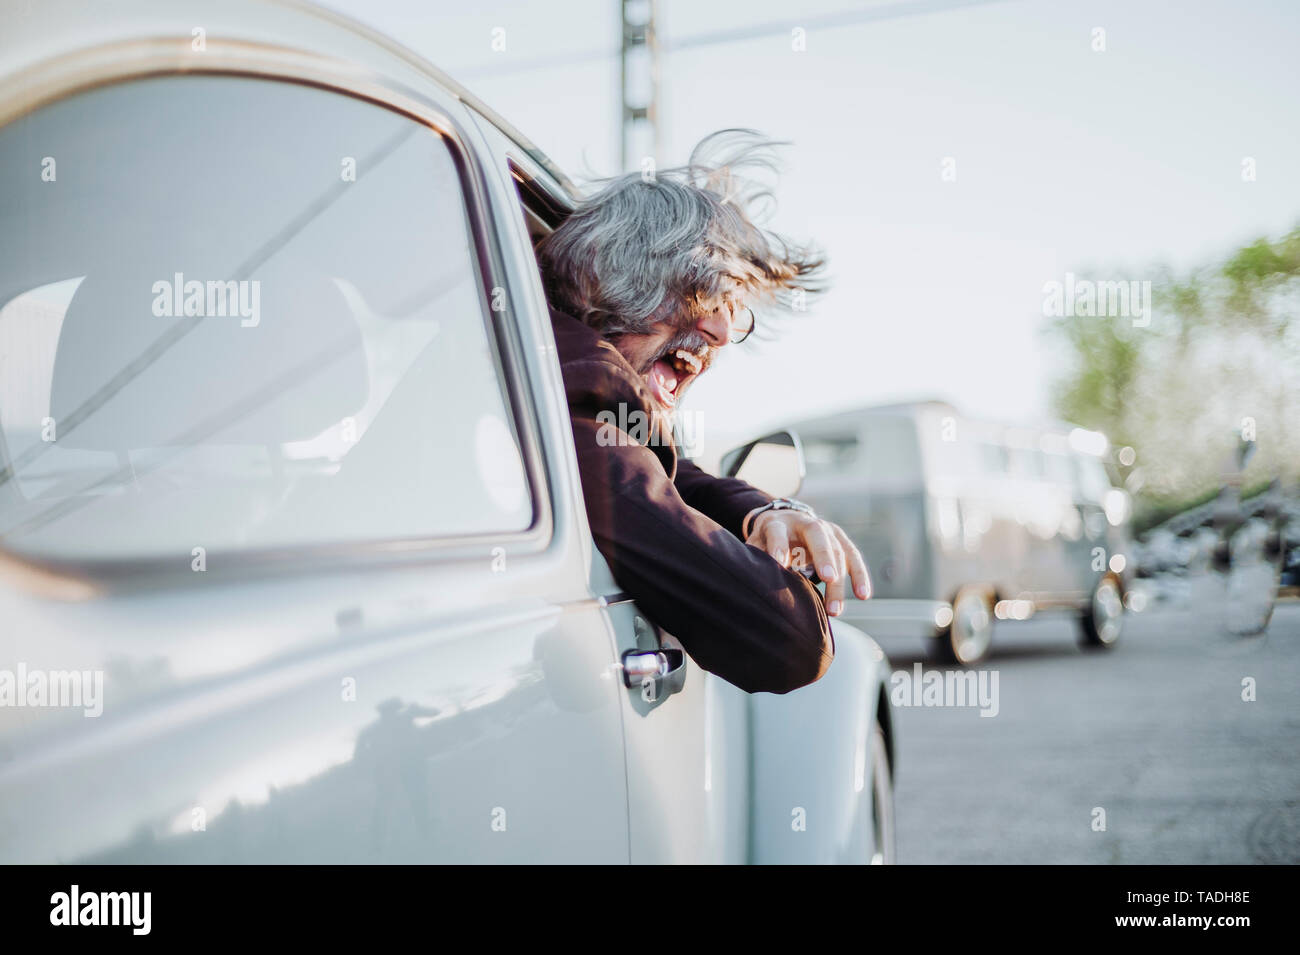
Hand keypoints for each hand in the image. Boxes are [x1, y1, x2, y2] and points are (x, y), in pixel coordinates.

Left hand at [745, 508, 870, 615]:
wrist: (784, 521)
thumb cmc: (766, 540)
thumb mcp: (755, 544)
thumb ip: (755, 557)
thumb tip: (750, 579)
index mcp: (778, 523)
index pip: (777, 531)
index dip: (778, 545)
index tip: (779, 563)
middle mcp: (805, 522)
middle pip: (816, 535)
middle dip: (823, 556)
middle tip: (827, 578)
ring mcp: (826, 529)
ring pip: (837, 550)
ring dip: (841, 579)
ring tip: (836, 609)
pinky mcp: (839, 539)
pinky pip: (852, 557)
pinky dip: (859, 575)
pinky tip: (864, 595)